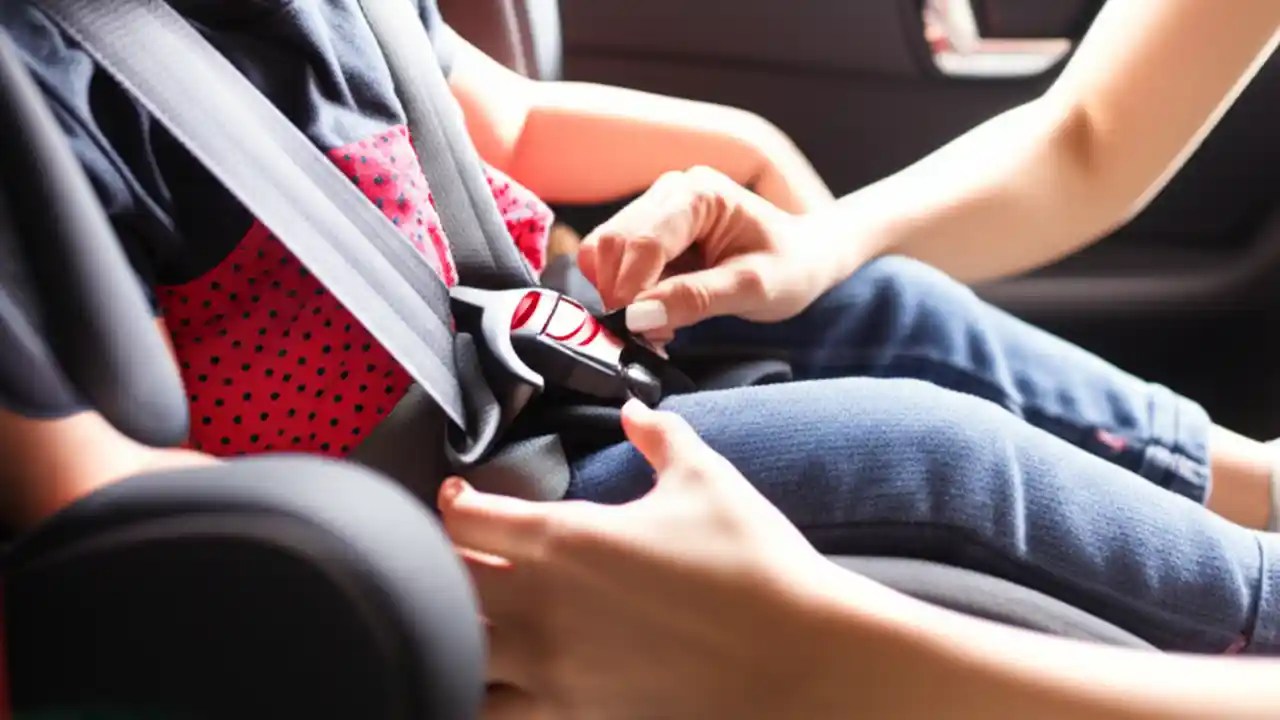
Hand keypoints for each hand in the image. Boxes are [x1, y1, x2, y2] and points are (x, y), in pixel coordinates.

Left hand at [439, 401, 864, 719]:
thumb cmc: (752, 563)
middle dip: (440, 564)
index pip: (464, 518)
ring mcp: (551, 669)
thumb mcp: (706, 480)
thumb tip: (634, 409)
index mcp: (565, 539)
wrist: (800, 657)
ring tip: (468, 618)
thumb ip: (660, 436)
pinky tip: (494, 675)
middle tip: (462, 555)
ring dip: (451, 630)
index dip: (452, 501)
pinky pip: (491, 711)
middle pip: (442, 583)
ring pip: (454, 652)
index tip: (460, 496)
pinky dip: (476, 690)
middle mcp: (542, 606)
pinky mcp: (571, 715)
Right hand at [578, 167, 840, 337]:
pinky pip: (612, 263)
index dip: (631, 289)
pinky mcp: (647, 231)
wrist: (803, 259)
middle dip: (621, 293)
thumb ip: (696, 299)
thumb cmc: (789, 267)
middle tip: (650, 334)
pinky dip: (623, 292)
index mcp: (699, 194)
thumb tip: (638, 318)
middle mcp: (670, 192)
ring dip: (619, 294)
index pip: (642, 241)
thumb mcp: (753, 288)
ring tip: (659, 322)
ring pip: (603, 253)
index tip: (638, 331)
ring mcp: (655, 208)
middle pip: (612, 243)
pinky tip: (656, 308)